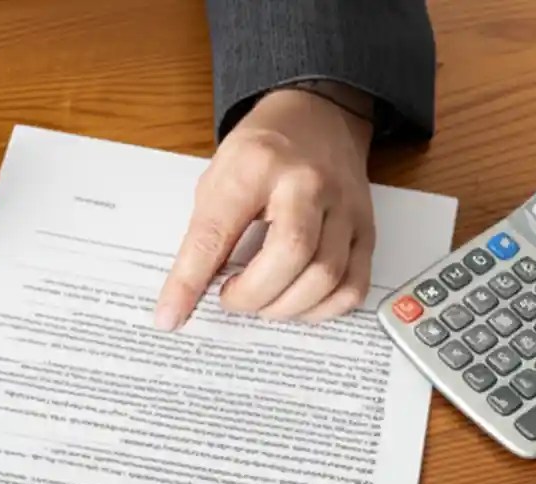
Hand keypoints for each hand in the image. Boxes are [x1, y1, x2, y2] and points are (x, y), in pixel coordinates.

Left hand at [155, 86, 375, 330]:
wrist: (319, 115)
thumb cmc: (262, 152)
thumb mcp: (219, 178)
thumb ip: (206, 236)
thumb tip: (185, 301)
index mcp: (256, 165)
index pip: (217, 233)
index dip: (190, 282)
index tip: (170, 316)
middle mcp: (307, 183)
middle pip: (290, 255)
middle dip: (253, 296)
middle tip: (231, 298)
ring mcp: (344, 207)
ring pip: (326, 276)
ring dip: (285, 307)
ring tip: (262, 300)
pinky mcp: (366, 228)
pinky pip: (353, 286)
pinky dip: (322, 309)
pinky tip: (297, 302)